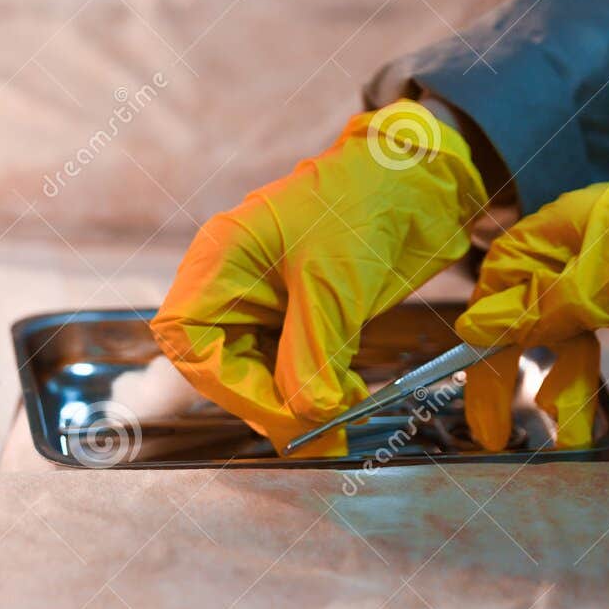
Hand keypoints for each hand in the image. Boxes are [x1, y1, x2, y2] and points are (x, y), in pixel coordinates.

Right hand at [151, 103, 486, 456]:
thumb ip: (314, 352)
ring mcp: (266, 300)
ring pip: (260, 370)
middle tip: (317, 432)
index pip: (190, 338)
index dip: (227, 385)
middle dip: (268, 401)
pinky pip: (293, 363)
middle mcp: (233, 282)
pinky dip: (317, 386)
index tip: (278, 415)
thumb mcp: (335, 282)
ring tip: (341, 416)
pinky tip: (347, 393)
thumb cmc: (365, 199)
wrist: (418, 176)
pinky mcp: (299, 313)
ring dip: (297, 400)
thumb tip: (307, 414)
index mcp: (220, 258)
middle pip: (222, 363)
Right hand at [456, 163, 608, 450]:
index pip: (497, 305)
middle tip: (555, 437)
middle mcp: (576, 245)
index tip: (490, 420)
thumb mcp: (590, 290)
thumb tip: (472, 329)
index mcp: (546, 237)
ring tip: (589, 428)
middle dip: (553, 384)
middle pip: (543, 323)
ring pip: (588, 327)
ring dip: (590, 377)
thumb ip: (532, 313)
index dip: (487, 366)